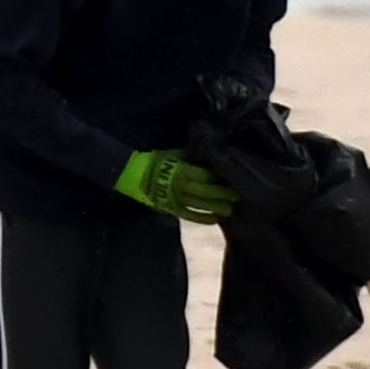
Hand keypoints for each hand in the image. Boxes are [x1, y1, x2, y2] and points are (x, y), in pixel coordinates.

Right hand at [114, 150, 235, 222]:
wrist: (131, 173)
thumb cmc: (156, 160)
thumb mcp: (175, 153)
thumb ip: (192, 154)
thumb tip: (211, 150)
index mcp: (181, 169)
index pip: (205, 175)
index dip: (219, 178)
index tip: (233, 178)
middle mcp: (179, 184)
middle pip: (205, 191)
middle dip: (222, 194)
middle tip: (237, 196)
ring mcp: (174, 198)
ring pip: (199, 204)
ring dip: (216, 207)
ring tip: (230, 209)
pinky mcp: (170, 208)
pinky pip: (189, 215)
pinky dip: (202, 217)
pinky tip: (215, 218)